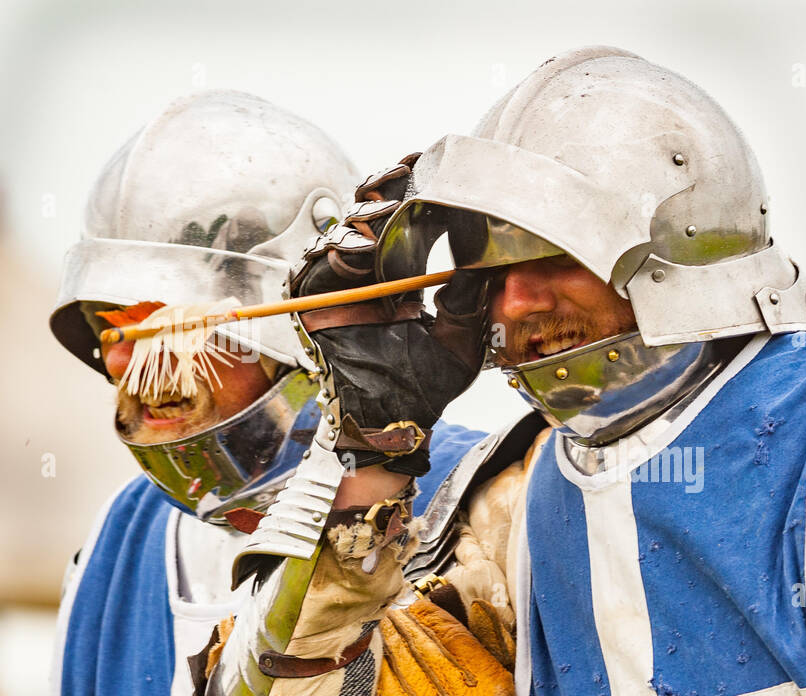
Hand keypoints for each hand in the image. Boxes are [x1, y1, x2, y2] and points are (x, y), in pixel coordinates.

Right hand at [288, 154, 485, 475]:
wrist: (395, 420)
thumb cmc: (428, 384)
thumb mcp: (462, 336)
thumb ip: (470, 298)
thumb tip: (489, 259)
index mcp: (403, 271)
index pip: (404, 216)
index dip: (414, 187)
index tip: (429, 162)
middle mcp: (368, 271)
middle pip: (369, 209)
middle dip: (387, 188)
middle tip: (407, 175)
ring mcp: (338, 283)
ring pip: (343, 229)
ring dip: (366, 216)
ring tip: (389, 215)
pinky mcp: (312, 299)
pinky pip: (317, 264)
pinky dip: (338, 253)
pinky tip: (360, 252)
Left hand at [377, 597, 516, 695]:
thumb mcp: (506, 692)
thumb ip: (491, 652)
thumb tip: (478, 609)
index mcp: (491, 689)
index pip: (457, 642)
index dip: (434, 621)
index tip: (419, 607)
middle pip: (428, 653)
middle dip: (407, 628)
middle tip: (393, 611)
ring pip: (408, 672)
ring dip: (392, 646)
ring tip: (383, 627)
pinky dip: (384, 676)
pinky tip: (377, 660)